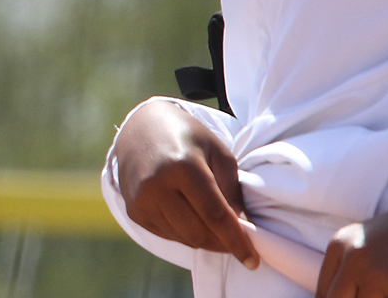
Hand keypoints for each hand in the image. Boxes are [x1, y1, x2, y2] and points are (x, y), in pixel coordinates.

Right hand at [111, 99, 259, 269]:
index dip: (236, 240)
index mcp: (183, 166)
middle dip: (223, 243)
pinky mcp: (134, 212)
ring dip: (205, 239)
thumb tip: (243, 229)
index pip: (215, 214)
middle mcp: (158, 186)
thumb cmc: (188, 137)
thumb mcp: (218, 152)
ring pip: (184, 239)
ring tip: (214, 223)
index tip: (253, 260)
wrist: (141, 128)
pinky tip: (190, 216)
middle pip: (199, 233)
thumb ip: (232, 191)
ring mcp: (142, 201)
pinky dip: (186, 233)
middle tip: (237, 240)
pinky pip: (168, 236)